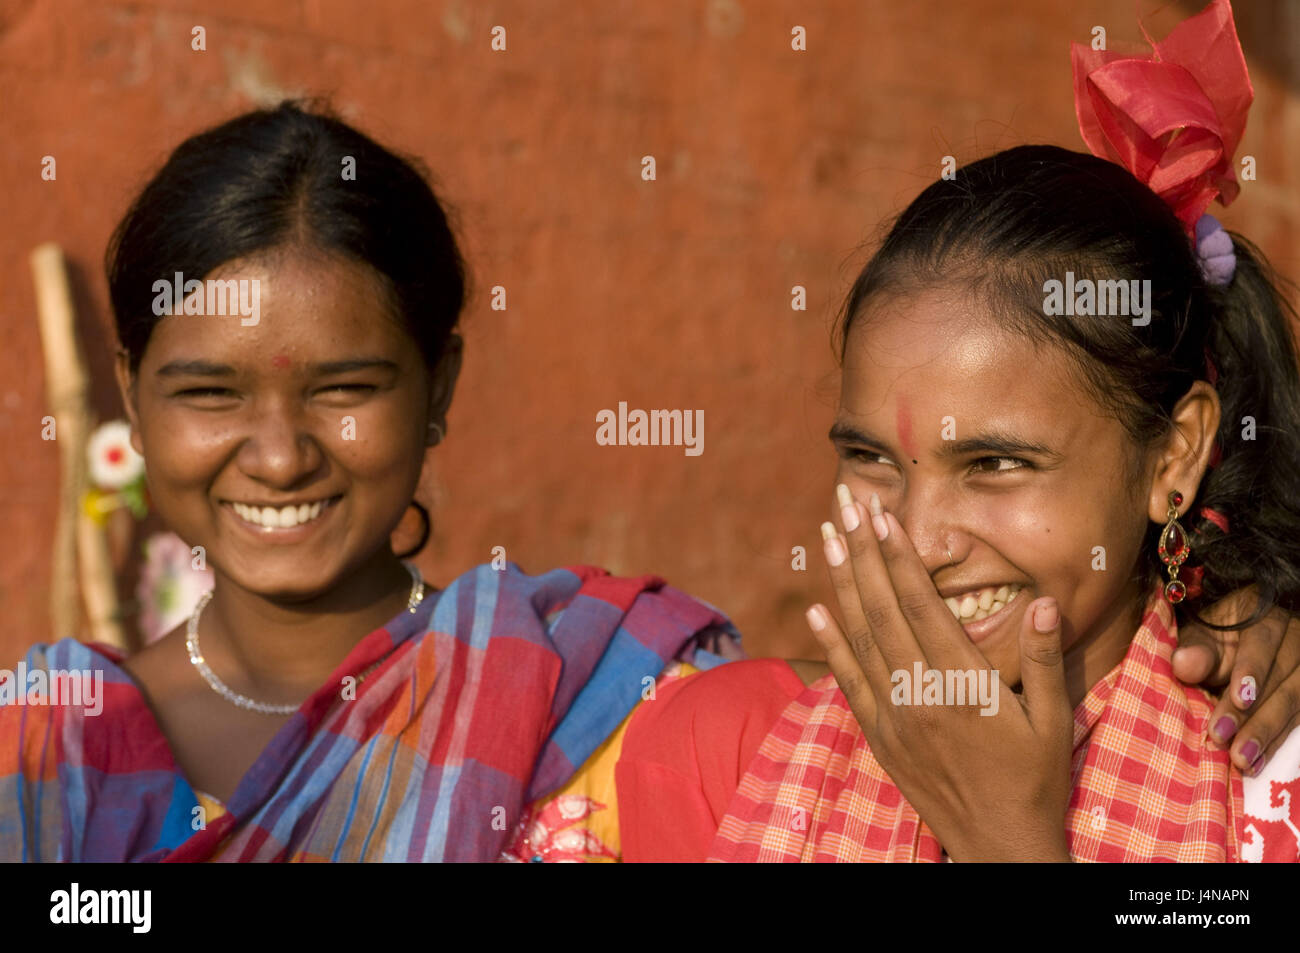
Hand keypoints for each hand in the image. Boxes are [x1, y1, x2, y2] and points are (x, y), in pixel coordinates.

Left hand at [805, 485, 1073, 861]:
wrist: (1000, 846)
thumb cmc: (1034, 781)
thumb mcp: (1054, 721)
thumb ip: (1047, 660)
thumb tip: (1043, 603)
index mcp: (964, 684)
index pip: (922, 605)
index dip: (899, 557)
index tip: (881, 517)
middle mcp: (921, 693)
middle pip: (883, 608)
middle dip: (861, 551)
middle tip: (845, 504)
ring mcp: (894, 715)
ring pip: (860, 636)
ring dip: (841, 582)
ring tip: (824, 537)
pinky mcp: (880, 736)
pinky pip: (848, 681)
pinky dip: (830, 642)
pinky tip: (816, 609)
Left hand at [1172, 585, 1299, 776]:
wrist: (1236, 641)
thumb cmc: (1215, 638)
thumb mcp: (1201, 637)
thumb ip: (1195, 651)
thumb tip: (1183, 664)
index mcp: (1265, 616)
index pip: (1264, 641)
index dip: (1253, 670)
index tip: (1238, 699)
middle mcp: (1296, 639)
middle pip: (1282, 678)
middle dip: (1255, 714)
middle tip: (1227, 741)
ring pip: (1295, 702)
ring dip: (1267, 734)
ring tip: (1242, 760)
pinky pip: (1298, 719)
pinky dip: (1275, 743)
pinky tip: (1258, 763)